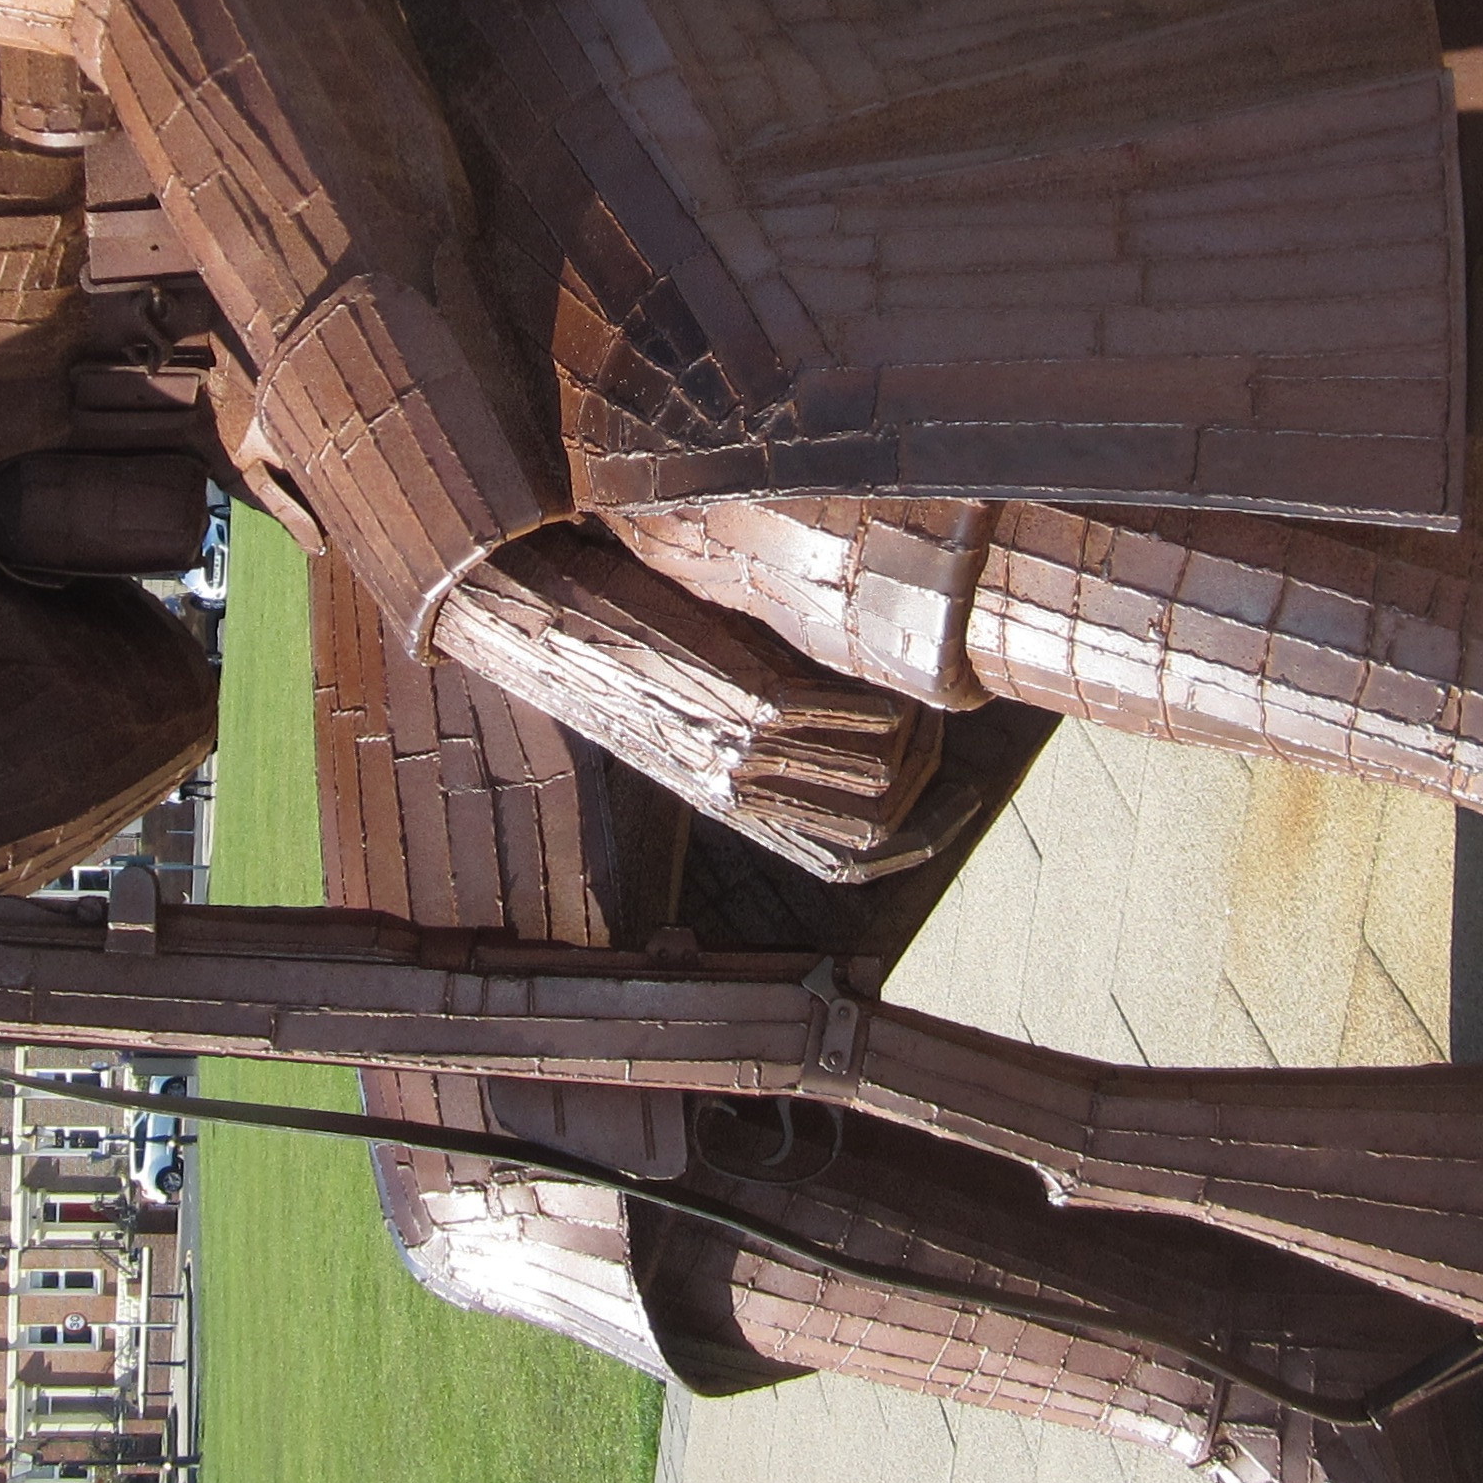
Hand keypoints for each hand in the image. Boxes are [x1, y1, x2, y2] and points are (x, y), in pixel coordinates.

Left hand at [429, 529, 950, 880]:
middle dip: (930, 785)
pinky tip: (890, 678)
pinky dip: (877, 702)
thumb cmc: (598, 653)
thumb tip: (808, 722)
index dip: (915, 841)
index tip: (957, 802)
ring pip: (869, 774)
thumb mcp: (679, 719)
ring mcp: (737, 749)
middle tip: (950, 736)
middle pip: (870, 830)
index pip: (842, 862)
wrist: (525, 619)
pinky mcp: (735, 698)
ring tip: (928, 702)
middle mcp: (733, 793)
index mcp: (722, 806)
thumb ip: (743, 735)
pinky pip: (835, 716)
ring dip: (913, 738)